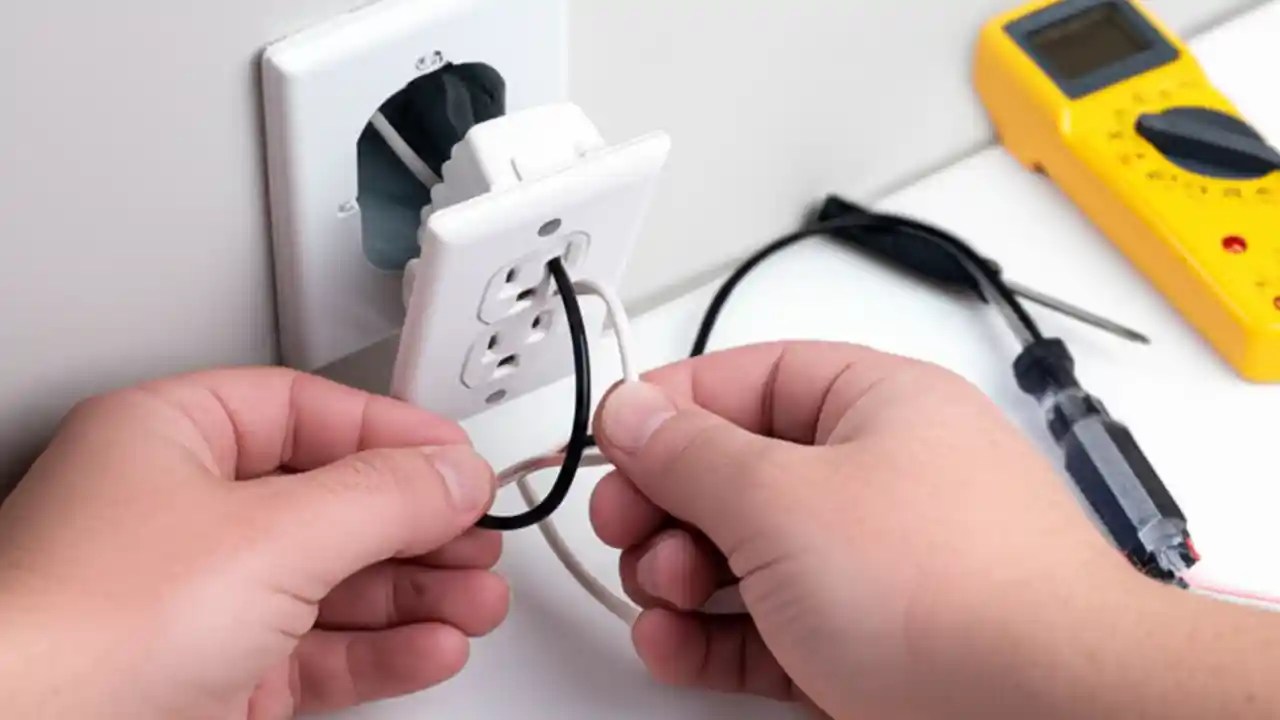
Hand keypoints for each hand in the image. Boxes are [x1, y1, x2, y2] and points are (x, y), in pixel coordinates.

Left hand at [0, 369, 506, 718]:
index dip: (394, 432)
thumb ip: (382, 498)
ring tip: (477, 599)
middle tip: (480, 537)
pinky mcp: (212, 677)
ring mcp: (197, 601)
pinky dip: (381, 649)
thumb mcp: (272, 535)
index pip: (308, 411)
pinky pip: (317, 650)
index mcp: (169, 439)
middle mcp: (180, 514)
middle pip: (331, 501)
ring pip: (332, 582)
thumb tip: (453, 473)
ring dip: (415, 592)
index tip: (459, 461)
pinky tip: (431, 646)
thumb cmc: (80, 632)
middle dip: (418, 525)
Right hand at [590, 342, 1149, 718]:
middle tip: (628, 529)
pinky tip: (675, 646)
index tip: (611, 444)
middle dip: (667, 505)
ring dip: (681, 576)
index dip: (671, 407)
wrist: (1046, 714)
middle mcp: (876, 476)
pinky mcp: (864, 641)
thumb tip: (631, 411)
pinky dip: (713, 635)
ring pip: (745, 555)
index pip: (748, 378)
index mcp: (874, 405)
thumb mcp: (782, 500)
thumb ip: (690, 453)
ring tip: (662, 595)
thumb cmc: (952, 593)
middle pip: (736, 472)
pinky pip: (767, 624)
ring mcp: (872, 565)